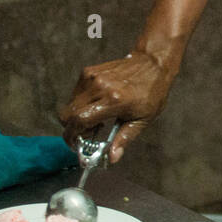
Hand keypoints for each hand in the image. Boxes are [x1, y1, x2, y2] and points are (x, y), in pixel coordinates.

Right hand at [61, 50, 176, 163]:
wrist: (152, 63)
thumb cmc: (151, 91)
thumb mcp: (142, 120)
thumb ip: (124, 139)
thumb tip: (112, 157)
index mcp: (114, 101)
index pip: (80, 120)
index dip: (72, 136)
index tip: (77, 145)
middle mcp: (100, 87)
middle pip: (68, 114)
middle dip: (72, 129)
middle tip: (87, 134)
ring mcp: (92, 77)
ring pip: (70, 104)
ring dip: (76, 116)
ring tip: (97, 118)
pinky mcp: (89, 72)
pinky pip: (75, 94)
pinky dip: (80, 104)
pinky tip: (97, 105)